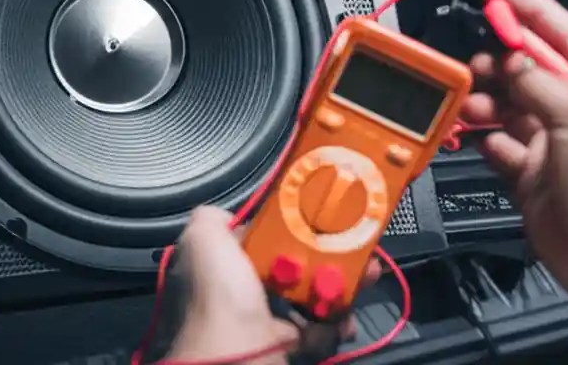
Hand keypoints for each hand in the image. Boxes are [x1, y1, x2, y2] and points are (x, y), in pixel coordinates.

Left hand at [160, 206, 378, 363]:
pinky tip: (342, 321)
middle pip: (296, 270)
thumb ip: (211, 219)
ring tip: (364, 281)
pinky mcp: (289, 349)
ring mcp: (267, 324)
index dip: (292, 232)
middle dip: (331, 260)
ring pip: (313, 300)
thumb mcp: (203, 239)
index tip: (323, 223)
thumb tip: (231, 217)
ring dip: (341, 291)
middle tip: (361, 255)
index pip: (262, 243)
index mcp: (224, 267)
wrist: (234, 354)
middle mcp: (244, 295)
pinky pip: (319, 333)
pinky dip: (334, 327)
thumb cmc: (220, 292)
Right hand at [462, 0, 567, 313]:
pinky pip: (498, 145)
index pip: (563, 34)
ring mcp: (554, 142)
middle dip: (498, 62)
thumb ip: (538, 80)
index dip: (531, 11)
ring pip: (507, 106)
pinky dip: (484, 140)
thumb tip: (508, 57)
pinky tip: (478, 140)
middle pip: (528, 69)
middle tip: (473, 65)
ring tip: (469, 106)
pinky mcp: (531, 174)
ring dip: (485, 102)